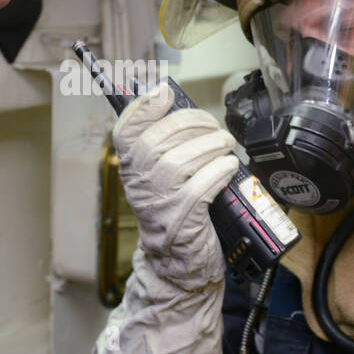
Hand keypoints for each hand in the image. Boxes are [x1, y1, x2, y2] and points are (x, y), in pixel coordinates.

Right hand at [112, 81, 238, 288]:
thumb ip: (166, 141)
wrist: (179, 260)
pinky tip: (228, 168)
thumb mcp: (163, 173)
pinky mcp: (182, 219)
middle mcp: (139, 184)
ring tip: (225, 146)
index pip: (125, 130)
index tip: (165, 93)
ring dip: (211, 146)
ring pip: (181, 160)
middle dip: (194, 124)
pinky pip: (201, 185)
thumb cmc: (176, 209)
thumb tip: (172, 99)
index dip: (143, 107)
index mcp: (131, 167)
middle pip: (159, 139)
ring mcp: (158, 202)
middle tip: (214, 128)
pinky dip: (219, 171)